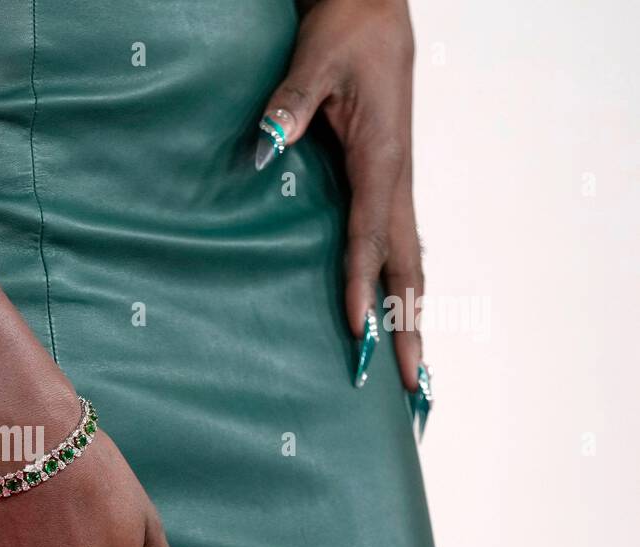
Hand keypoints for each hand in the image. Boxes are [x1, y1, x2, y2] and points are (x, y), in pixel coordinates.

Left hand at [258, 0, 425, 396]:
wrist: (373, 10)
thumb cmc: (344, 34)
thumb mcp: (313, 63)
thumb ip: (287, 107)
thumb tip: (261, 152)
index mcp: (382, 158)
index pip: (370, 234)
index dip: (363, 283)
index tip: (357, 329)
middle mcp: (398, 181)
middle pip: (408, 267)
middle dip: (408, 326)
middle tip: (410, 383)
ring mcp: (397, 187)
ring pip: (410, 263)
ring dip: (411, 317)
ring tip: (412, 373)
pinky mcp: (387, 186)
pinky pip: (398, 249)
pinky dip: (400, 290)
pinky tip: (391, 320)